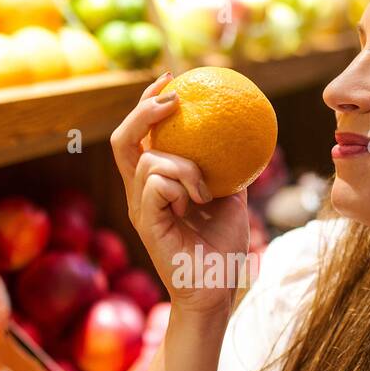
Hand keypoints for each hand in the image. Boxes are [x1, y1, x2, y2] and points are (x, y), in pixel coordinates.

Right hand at [110, 72, 250, 318]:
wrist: (216, 291)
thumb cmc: (222, 249)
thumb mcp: (231, 198)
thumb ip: (228, 169)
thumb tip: (246, 137)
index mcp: (155, 185)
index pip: (140, 136)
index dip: (147, 102)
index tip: (171, 79)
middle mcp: (141, 193)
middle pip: (123, 139)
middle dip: (144, 111)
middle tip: (174, 98)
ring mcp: (140, 208)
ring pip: (149, 160)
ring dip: (185, 167)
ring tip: (205, 192)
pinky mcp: (145, 223)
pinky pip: (156, 184)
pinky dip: (181, 186)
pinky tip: (198, 204)